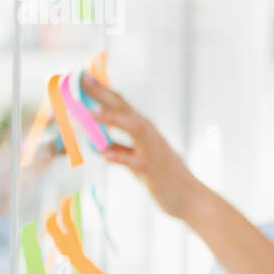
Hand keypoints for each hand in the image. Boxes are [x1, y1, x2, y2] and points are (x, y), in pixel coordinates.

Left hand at [79, 72, 203, 220]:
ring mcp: (152, 150)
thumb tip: (101, 147)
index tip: (85, 76)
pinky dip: (119, 156)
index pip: (121, 104)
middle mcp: (149, 134)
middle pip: (124, 108)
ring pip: (132, 127)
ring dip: (110, 118)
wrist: (190, 197)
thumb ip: (123, 151)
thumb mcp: (140, 160)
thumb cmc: (166, 178)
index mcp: (145, 130)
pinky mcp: (152, 168)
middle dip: (102, 93)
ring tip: (88, 112)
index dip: (103, 89)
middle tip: (82, 78)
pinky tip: (104, 154)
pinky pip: (133, 160)